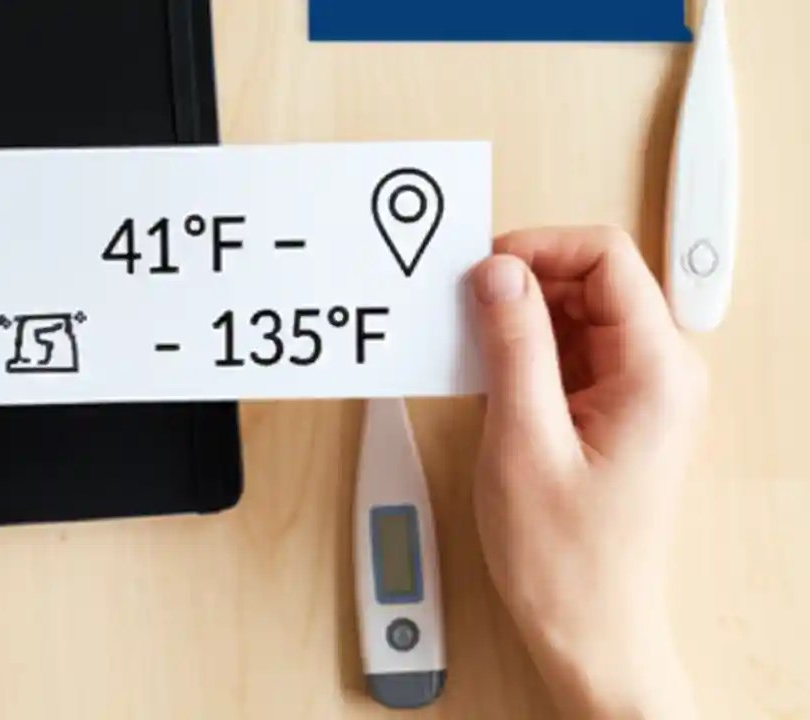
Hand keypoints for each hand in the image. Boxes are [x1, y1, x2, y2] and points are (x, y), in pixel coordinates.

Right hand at [470, 228, 704, 718]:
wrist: (588, 629)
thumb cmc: (566, 560)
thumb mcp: (522, 440)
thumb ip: (512, 346)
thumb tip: (497, 274)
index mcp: (655, 373)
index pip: (608, 258)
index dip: (539, 248)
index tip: (483, 269)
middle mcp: (659, 375)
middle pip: (593, 281)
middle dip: (524, 283)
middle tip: (465, 307)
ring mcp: (638, 394)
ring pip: (576, 315)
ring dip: (520, 321)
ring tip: (471, 351)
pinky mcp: (612, 412)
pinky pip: (568, 354)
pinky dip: (524, 354)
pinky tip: (488, 382)